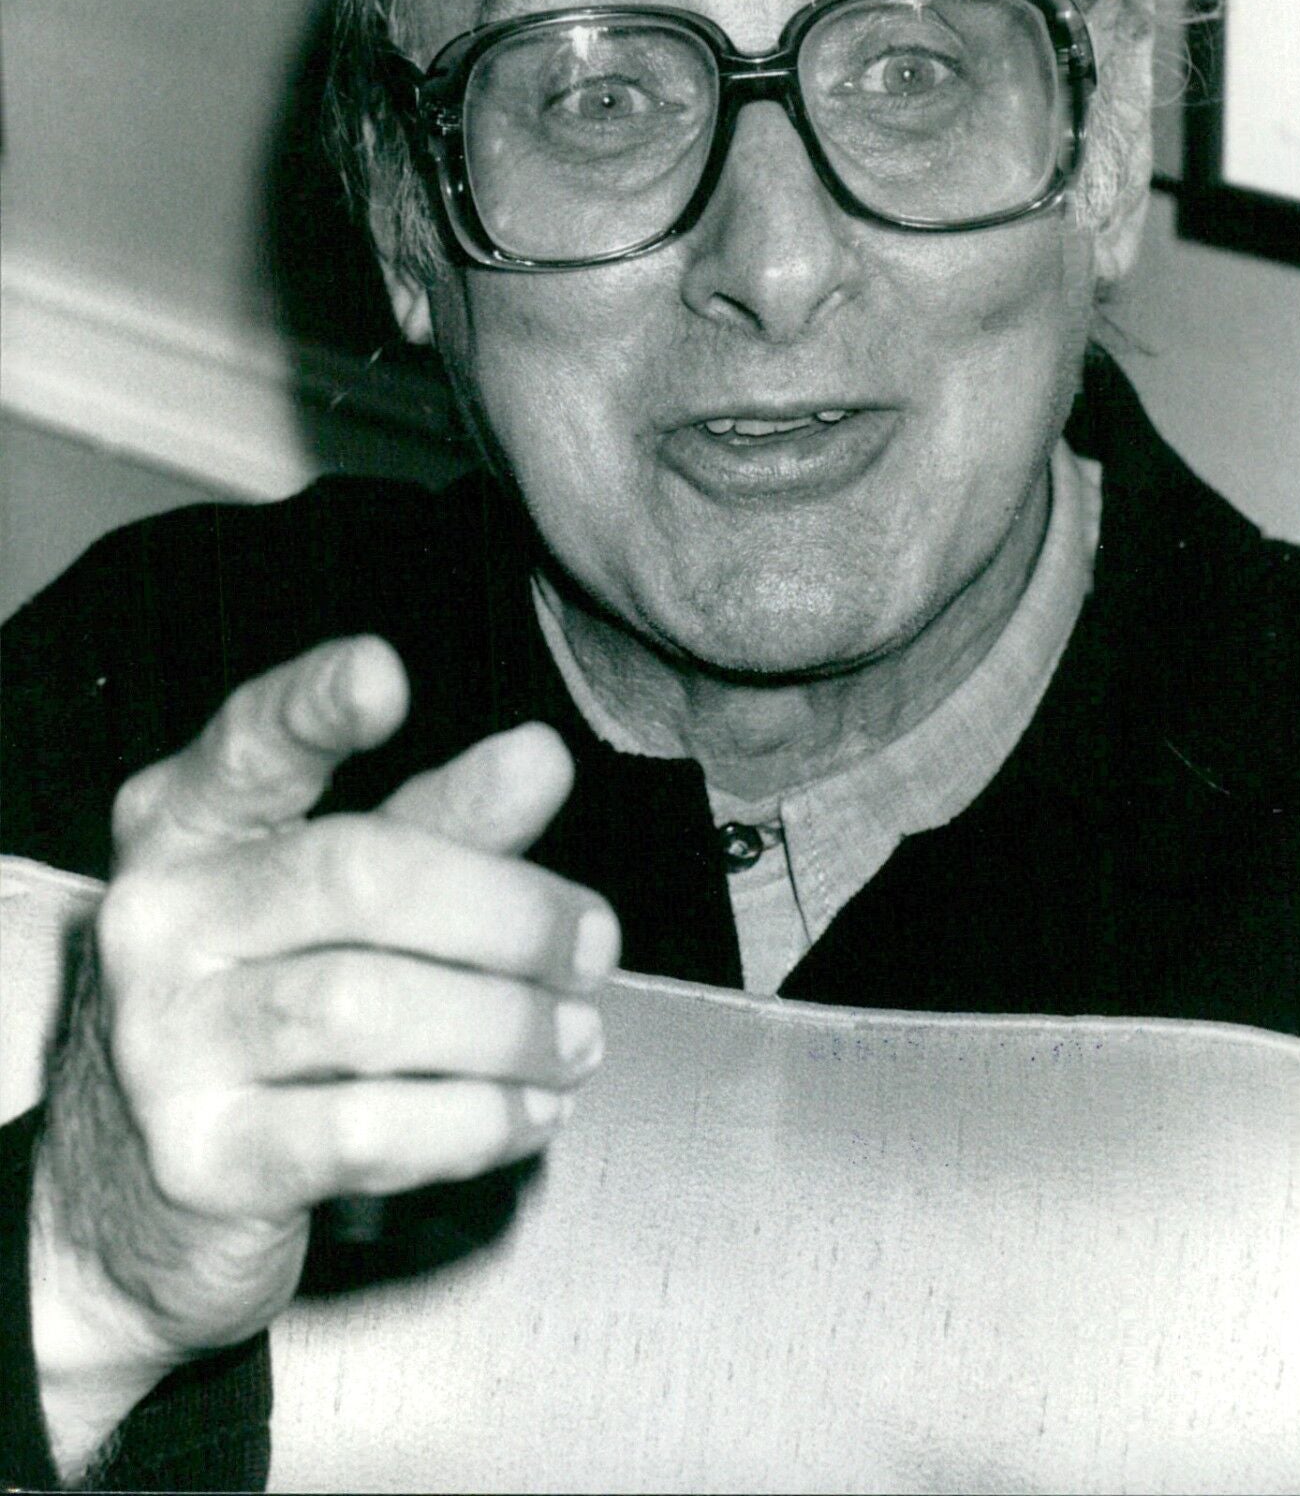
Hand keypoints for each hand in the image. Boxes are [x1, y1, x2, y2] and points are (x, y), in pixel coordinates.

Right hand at [29, 636, 616, 1474]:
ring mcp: (167, 1044)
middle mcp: (159, 921)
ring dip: (505, 1026)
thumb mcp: (337, 896)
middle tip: (595, 944)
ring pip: (368, 1007)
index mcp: (186, 827)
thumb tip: (539, 755)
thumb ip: (440, 824)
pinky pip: (366, 1131)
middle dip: (507, 910)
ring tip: (575, 1039)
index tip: (382, 673)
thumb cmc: (266, 1002)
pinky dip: (473, 1121)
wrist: (137, 1194)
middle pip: (357, 876)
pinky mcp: (205, 1162)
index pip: (247, 747)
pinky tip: (529, 1113)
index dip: (311, 706)